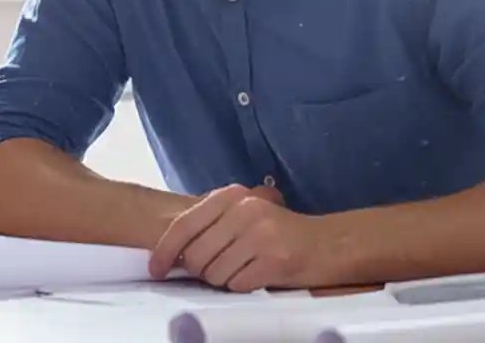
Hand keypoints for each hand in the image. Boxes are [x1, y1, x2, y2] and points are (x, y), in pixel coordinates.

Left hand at [149, 184, 335, 291]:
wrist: (328, 244)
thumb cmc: (278, 233)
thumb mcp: (243, 216)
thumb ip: (211, 225)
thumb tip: (173, 252)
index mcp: (232, 196)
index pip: (184, 225)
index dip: (165, 250)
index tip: (156, 269)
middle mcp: (244, 211)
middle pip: (196, 256)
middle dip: (200, 272)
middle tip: (216, 271)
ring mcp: (260, 235)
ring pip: (215, 274)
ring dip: (223, 280)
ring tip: (243, 269)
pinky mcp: (275, 260)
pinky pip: (238, 285)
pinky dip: (242, 286)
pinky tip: (257, 276)